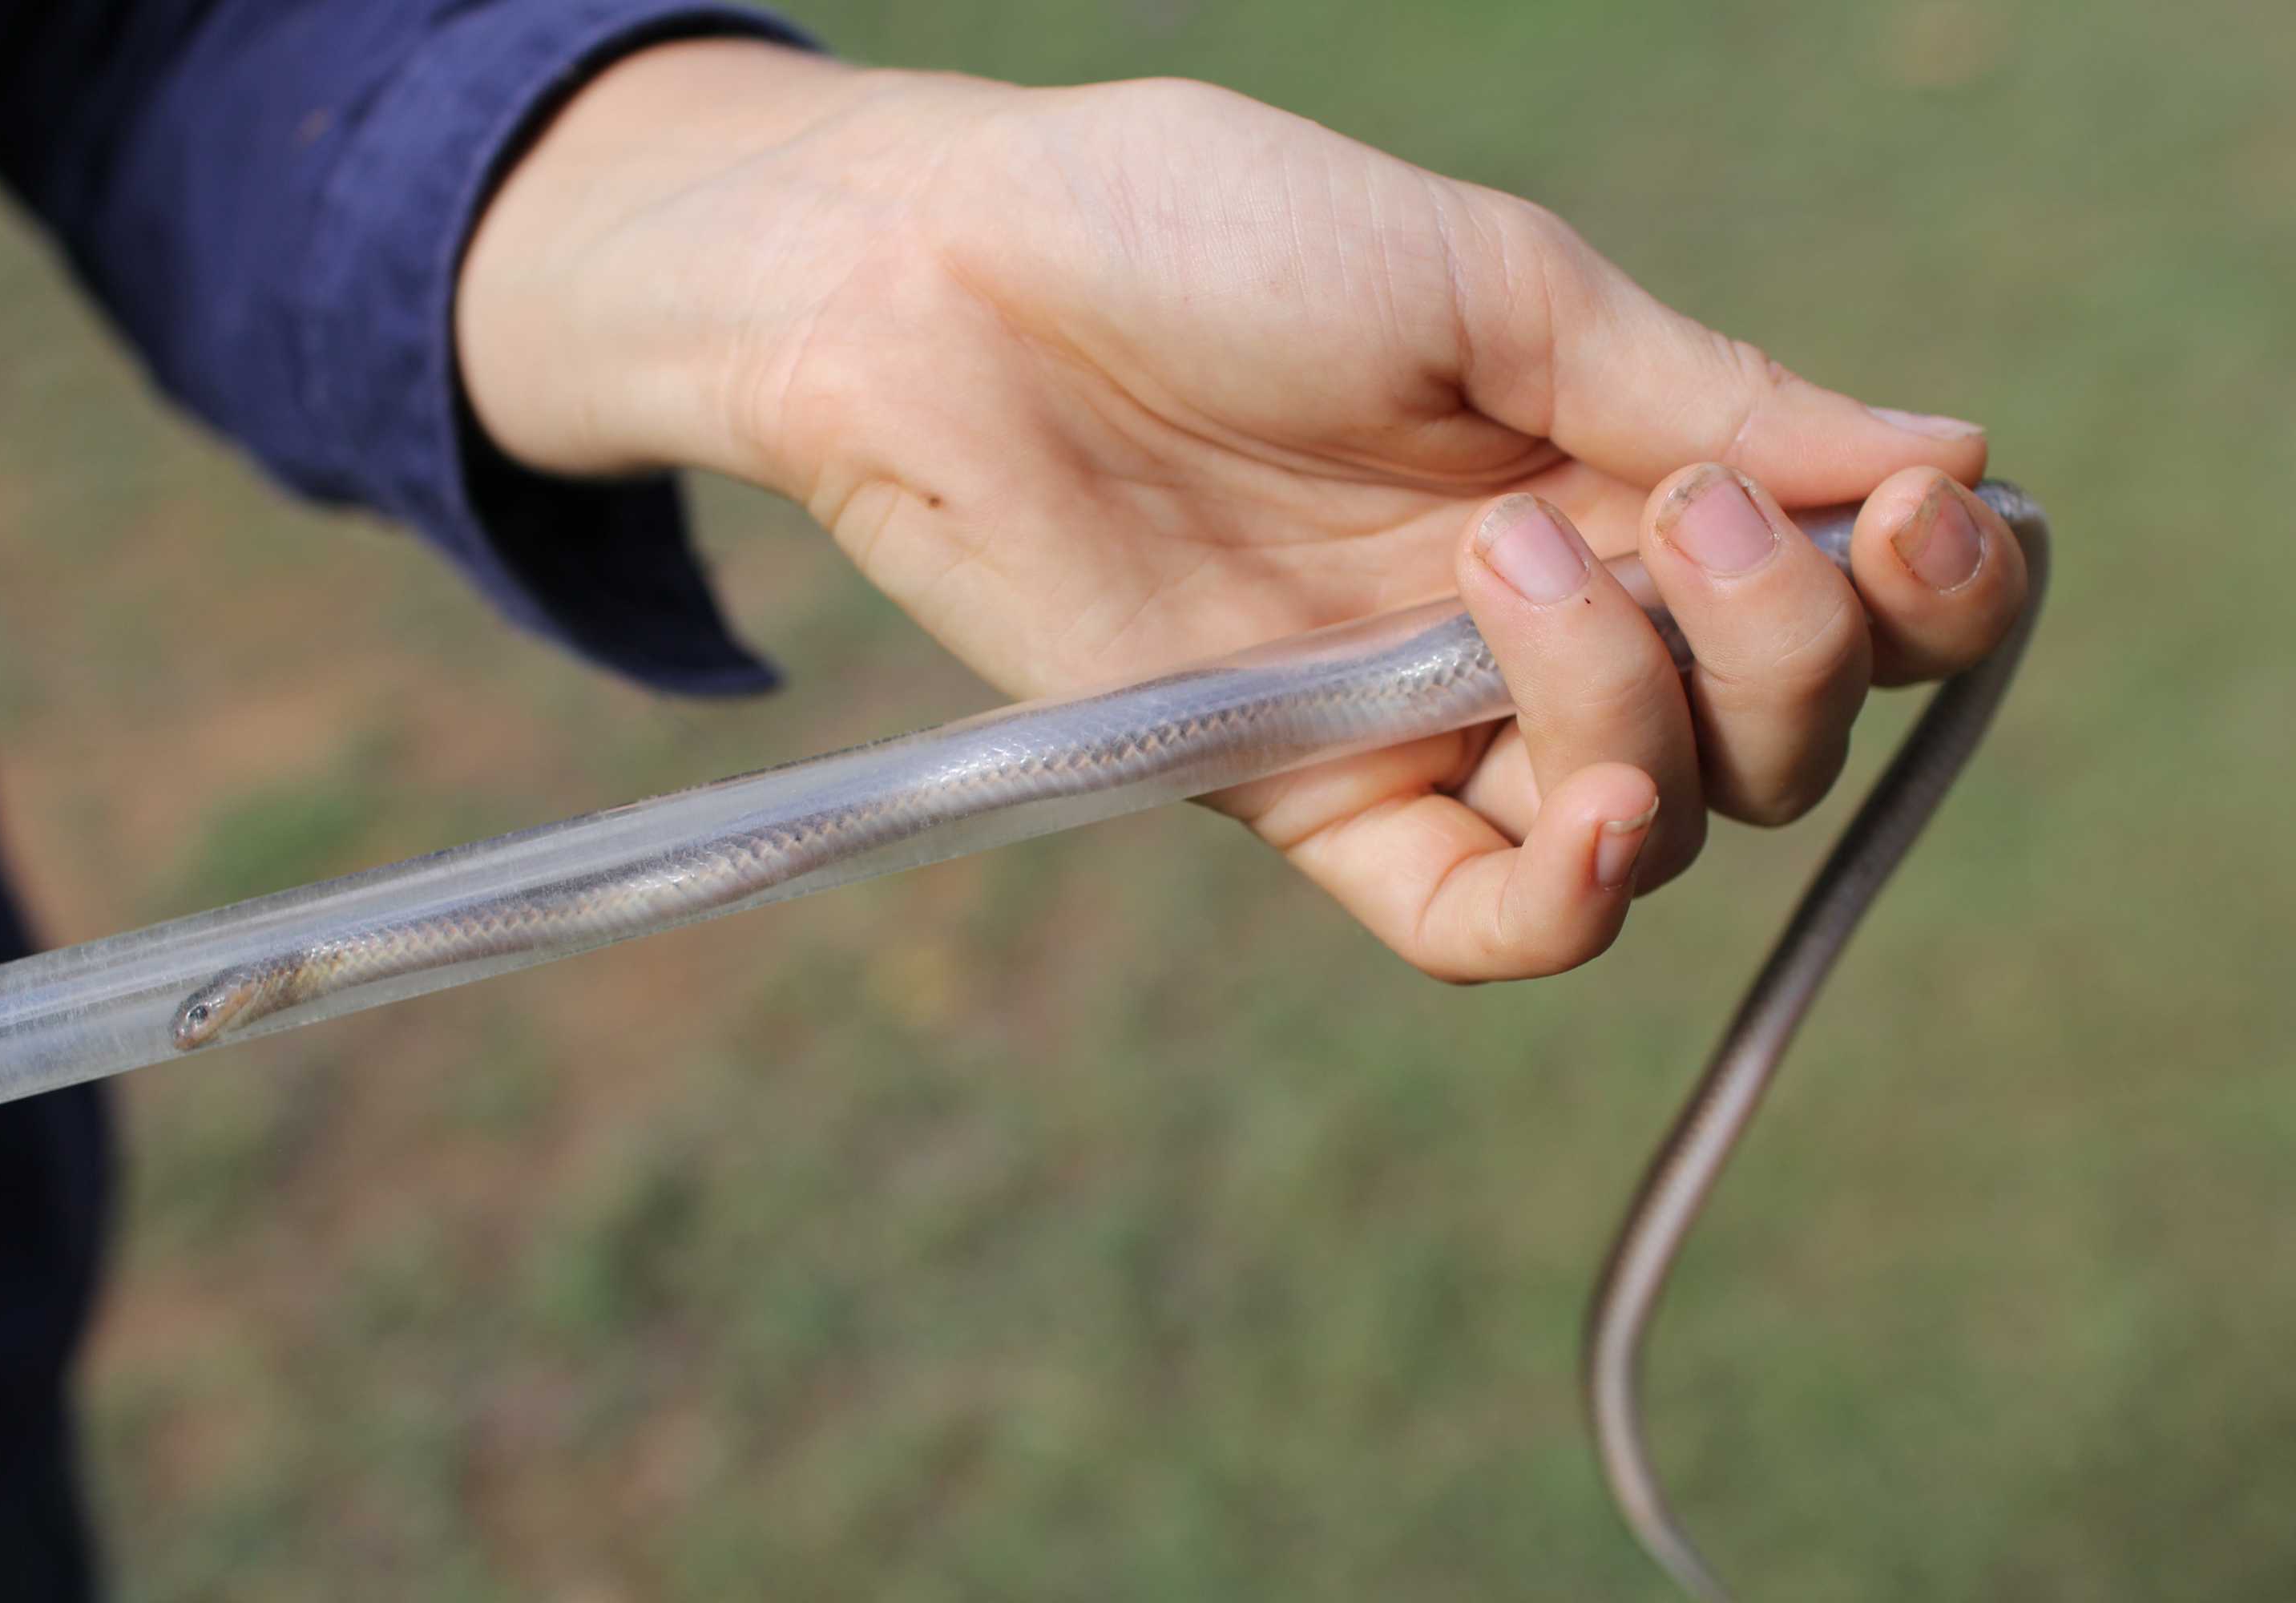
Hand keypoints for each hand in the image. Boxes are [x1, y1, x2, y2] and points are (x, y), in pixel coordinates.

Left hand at [458, 42, 2028, 980]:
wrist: (954, 284)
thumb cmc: (1208, 233)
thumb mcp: (1489, 282)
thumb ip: (1700, 393)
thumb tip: (1948, 464)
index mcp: (1610, 473)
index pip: (1836, 591)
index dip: (1923, 591)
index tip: (1925, 525)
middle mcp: (1542, 618)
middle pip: (1769, 732)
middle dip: (1781, 644)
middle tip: (1668, 512)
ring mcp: (1427, 720)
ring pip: (1647, 826)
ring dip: (1647, 720)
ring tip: (1516, 565)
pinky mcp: (1306, 799)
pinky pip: (1477, 925)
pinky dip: (1564, 897)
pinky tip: (1590, 820)